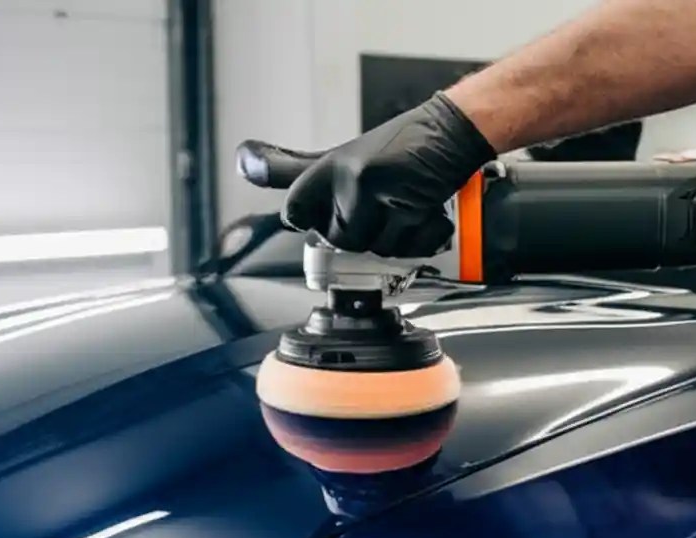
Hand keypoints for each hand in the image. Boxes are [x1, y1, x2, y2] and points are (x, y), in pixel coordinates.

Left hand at [282, 92, 495, 257]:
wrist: (453, 131)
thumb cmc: (399, 147)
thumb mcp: (341, 154)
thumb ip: (292, 169)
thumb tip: (243, 159)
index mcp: (329, 166)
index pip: (295, 212)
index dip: (314, 220)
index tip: (336, 210)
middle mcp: (348, 176)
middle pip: (339, 240)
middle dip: (363, 231)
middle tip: (382, 203)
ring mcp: (379, 191)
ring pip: (373, 248)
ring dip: (394, 236)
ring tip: (404, 205)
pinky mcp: (411, 205)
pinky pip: (407, 248)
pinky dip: (420, 237)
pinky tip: (423, 211)